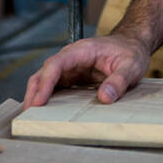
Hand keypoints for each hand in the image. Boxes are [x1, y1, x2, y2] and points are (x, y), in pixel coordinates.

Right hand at [22, 34, 150, 108]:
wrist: (132, 45)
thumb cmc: (131, 52)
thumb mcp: (131, 66)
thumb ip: (119, 81)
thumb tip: (104, 98)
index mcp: (82, 51)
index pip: (56, 64)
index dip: (45, 83)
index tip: (39, 102)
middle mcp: (71, 57)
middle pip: (44, 73)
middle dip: (34, 93)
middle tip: (29, 116)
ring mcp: (70, 68)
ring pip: (45, 80)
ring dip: (36, 96)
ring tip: (32, 118)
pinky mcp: (72, 77)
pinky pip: (54, 87)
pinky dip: (46, 99)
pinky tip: (44, 113)